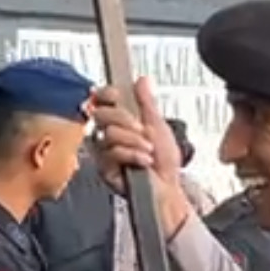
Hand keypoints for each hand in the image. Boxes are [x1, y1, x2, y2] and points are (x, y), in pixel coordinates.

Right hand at [90, 80, 190, 237]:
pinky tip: (142, 161)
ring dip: (134, 142)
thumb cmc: (165, 164)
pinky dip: (132, 155)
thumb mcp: (159, 126)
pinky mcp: (103, 168)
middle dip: (127, 121)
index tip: (115, 95)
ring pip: (109, 133)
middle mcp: (110, 133)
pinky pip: (112, 152)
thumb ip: (147, 102)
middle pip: (102, 113)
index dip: (107, 94)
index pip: (104, 99)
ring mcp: (105, 151)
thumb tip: (142, 80)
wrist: (167, 189)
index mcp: (122, 120)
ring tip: (147, 152)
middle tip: (143, 132)